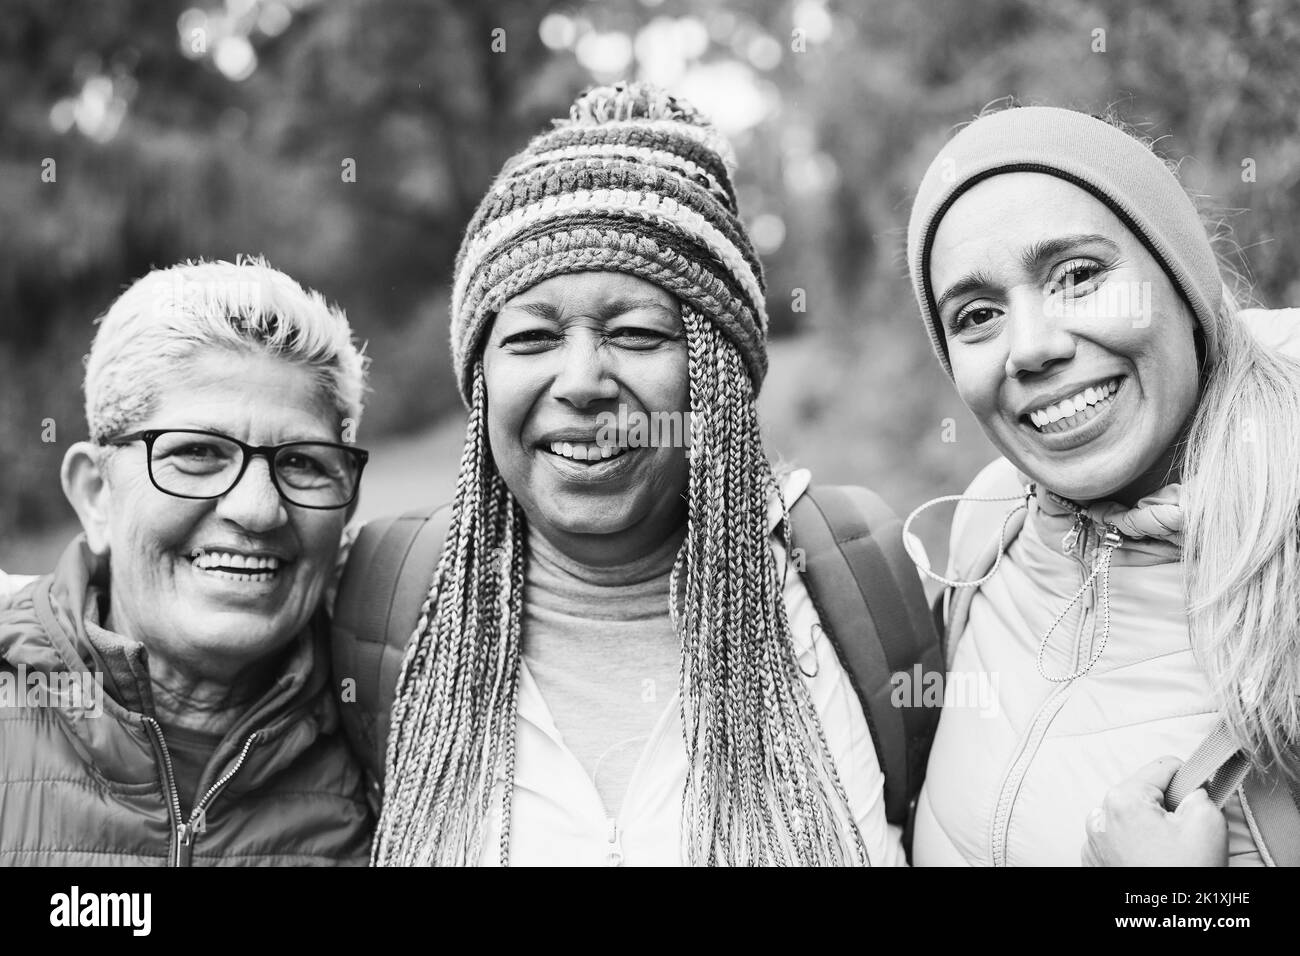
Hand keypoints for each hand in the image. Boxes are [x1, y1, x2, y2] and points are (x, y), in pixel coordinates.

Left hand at [1082, 756, 1227, 866]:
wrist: (1167, 920)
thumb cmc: (1184, 873)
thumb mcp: (1208, 823)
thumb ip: (1200, 792)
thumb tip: (1192, 788)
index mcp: (1123, 798)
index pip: (1163, 767)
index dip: (1189, 780)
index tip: (1199, 801)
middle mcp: (1099, 815)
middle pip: (1144, 793)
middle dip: (1168, 808)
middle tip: (1184, 835)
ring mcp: (1092, 839)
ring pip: (1131, 816)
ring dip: (1150, 826)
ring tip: (1167, 852)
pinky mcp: (1093, 859)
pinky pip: (1118, 838)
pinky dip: (1135, 844)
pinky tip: (1150, 862)